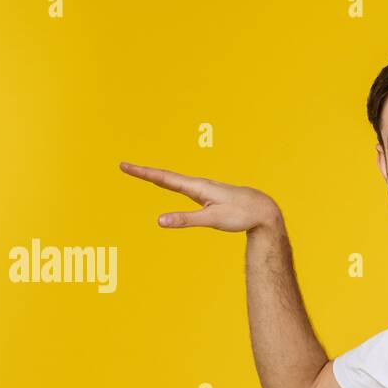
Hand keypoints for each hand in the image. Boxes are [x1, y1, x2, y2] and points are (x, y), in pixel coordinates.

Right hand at [119, 161, 280, 232]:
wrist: (262, 210)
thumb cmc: (240, 214)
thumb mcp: (212, 220)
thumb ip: (186, 220)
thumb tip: (160, 221)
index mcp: (196, 187)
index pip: (163, 178)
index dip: (143, 173)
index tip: (125, 166)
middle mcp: (198, 184)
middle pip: (165, 177)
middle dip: (144, 172)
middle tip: (124, 167)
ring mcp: (203, 189)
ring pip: (174, 181)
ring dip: (155, 176)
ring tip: (140, 173)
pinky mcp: (208, 195)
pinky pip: (183, 187)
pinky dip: (169, 183)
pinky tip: (168, 184)